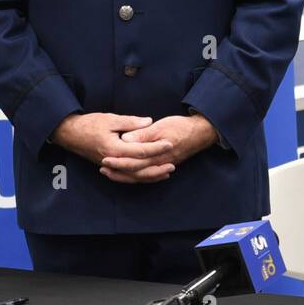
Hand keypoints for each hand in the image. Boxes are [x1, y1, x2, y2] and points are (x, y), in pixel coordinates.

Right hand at [51, 113, 173, 175]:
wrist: (69, 134)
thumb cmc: (89, 124)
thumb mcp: (110, 119)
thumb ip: (130, 122)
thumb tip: (149, 121)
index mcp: (114, 148)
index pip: (140, 151)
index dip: (156, 147)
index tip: (170, 143)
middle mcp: (112, 160)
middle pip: (139, 169)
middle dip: (157, 167)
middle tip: (173, 164)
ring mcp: (110, 166)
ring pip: (133, 176)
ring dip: (150, 176)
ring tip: (166, 173)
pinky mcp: (109, 167)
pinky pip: (127, 176)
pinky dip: (139, 177)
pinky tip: (150, 175)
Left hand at [99, 114, 218, 183]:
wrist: (200, 133)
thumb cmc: (181, 127)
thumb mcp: (161, 126)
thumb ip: (143, 134)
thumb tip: (125, 139)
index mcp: (156, 153)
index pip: (134, 161)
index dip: (118, 161)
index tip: (105, 159)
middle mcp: (159, 162)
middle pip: (135, 172)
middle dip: (118, 171)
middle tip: (103, 169)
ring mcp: (163, 165)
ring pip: (141, 176)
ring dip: (125, 176)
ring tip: (111, 173)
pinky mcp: (165, 165)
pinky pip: (149, 176)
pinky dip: (137, 177)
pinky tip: (130, 175)